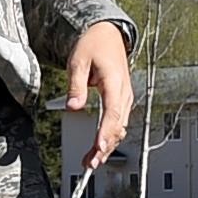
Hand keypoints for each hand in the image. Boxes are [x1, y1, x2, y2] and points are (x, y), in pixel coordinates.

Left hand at [64, 21, 133, 175]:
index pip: (112, 113)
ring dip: (107, 146)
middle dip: (105, 147)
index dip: (106, 133)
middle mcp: (124, 93)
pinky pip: (117, 123)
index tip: (99, 148)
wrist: (107, 34)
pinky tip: (99, 149)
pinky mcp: (121, 101)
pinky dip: (109, 137)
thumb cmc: (94, 44)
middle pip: (117, 126)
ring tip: (92, 161)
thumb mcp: (78, 61)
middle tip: (90, 163)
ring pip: (119, 128)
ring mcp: (125, 98)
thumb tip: (73, 106)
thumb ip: (75, 85)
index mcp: (115, 83)